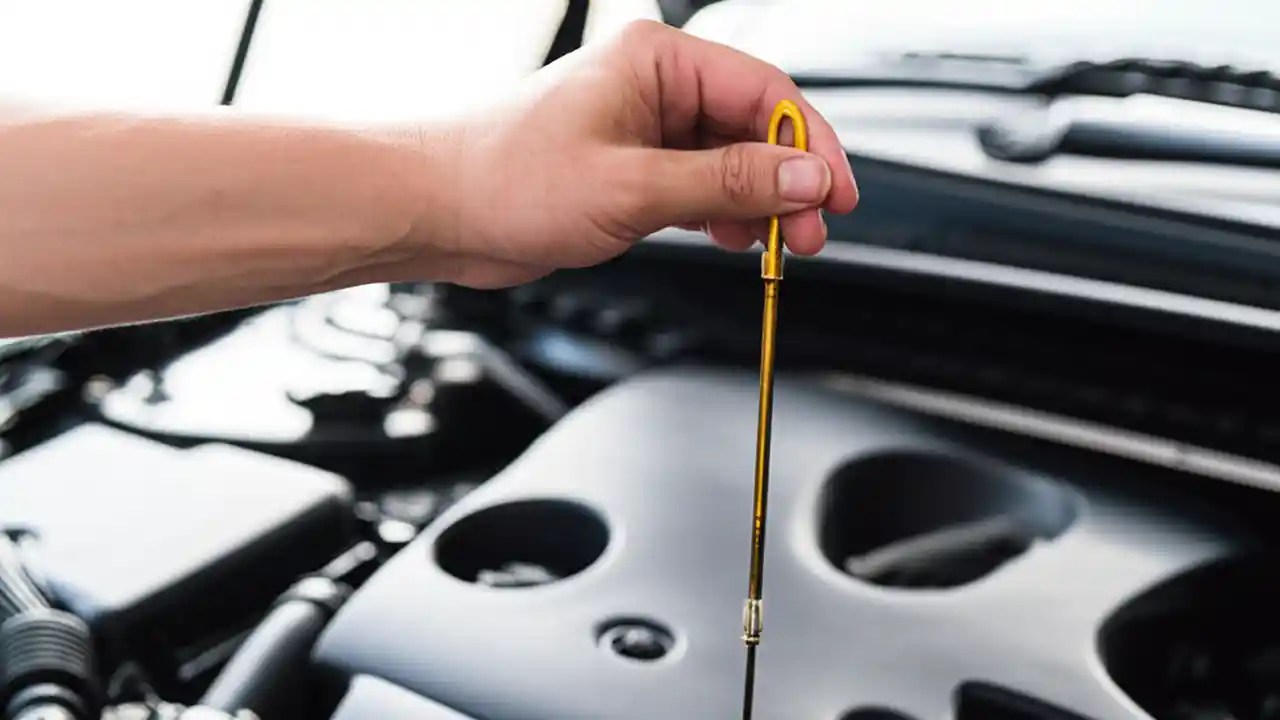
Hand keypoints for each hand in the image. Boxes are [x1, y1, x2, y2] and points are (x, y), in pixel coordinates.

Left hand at [420, 20, 859, 287]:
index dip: (810, 147)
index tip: (835, 194)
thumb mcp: (634, 187)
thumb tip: (803, 178)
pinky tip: (731, 238)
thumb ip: (727, 182)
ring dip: (756, 203)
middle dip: (786, 183)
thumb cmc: (506, 178)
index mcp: (656, 60)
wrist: (437, 210)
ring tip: (774, 246)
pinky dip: (720, 212)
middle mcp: (653, 85)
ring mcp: (642, 127)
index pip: (764, 93)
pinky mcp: (630, 166)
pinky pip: (698, 183)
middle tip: (807, 234)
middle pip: (752, 128)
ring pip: (728, 160)